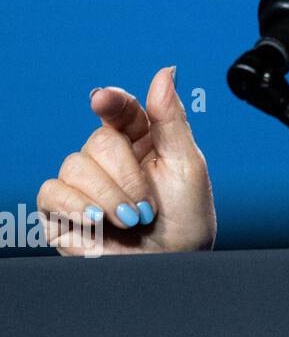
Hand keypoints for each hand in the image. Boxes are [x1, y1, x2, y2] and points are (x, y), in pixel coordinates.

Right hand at [37, 66, 216, 254]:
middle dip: (126, 175)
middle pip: (98, 141)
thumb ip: (171, 118)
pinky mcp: (62, 211)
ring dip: (109, 197)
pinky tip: (99, 222)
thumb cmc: (186, 219)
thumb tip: (165, 71)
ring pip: (74, 166)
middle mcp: (110, 159)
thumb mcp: (187, 165)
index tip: (105, 100)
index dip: (111, 102)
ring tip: (133, 220)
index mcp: (143, 140)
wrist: (172, 266)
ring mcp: (84, 185)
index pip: (120, 109)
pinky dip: (77, 206)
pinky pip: (52, 192)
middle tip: (147, 204)